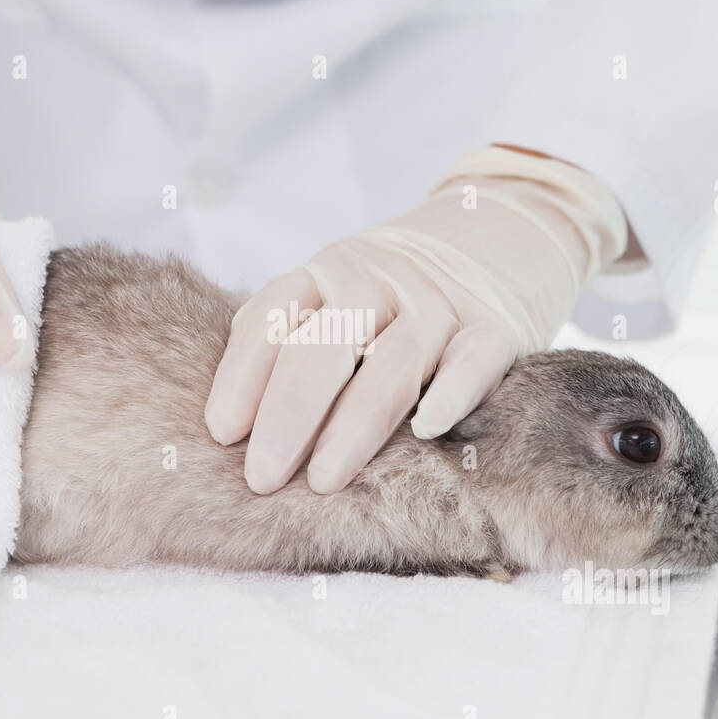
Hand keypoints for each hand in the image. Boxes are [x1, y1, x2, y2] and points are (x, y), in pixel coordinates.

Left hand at [205, 148, 628, 493]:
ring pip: (392, 363)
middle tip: (261, 477)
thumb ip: (289, 347)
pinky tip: (428, 428)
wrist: (493, 239)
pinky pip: (473, 359)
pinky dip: (452, 392)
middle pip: (326, 345)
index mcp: (325, 274)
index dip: (243, 374)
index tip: (222, 432)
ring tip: (324, 479)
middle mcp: (377, 281)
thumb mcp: (334, 300)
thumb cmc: (388, 302)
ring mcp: (437, 304)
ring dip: (354, 424)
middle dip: (289, 414)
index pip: (274, 318)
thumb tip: (235, 436)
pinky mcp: (495, 327)